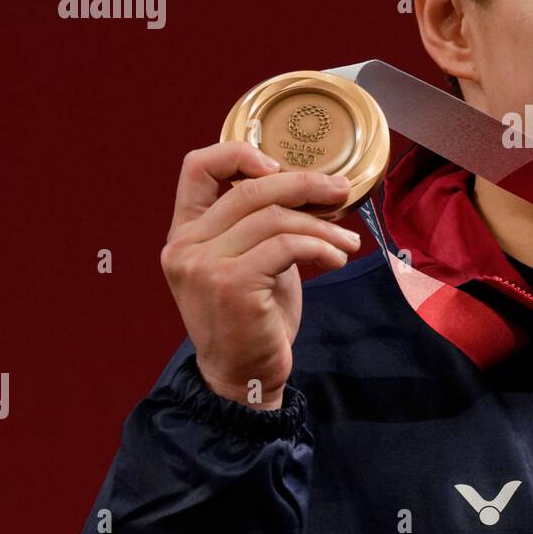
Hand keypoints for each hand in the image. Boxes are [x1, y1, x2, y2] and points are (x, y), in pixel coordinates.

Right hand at [159, 141, 361, 409]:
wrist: (243, 379)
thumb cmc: (252, 319)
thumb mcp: (249, 261)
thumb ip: (260, 225)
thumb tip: (312, 185)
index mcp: (185, 233)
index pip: (197, 167)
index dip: (240, 154)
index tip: (281, 167)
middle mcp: (186, 246)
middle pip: (251, 189)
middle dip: (306, 184)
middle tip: (341, 191)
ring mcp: (204, 265)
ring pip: (276, 218)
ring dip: (323, 226)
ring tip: (347, 241)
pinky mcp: (231, 284)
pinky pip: (288, 245)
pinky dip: (321, 246)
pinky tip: (337, 257)